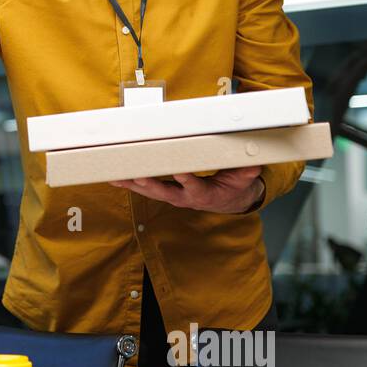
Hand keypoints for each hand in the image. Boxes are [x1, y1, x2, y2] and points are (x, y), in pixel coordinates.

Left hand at [110, 167, 264, 213]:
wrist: (228, 201)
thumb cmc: (234, 187)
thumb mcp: (244, 180)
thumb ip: (246, 173)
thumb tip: (253, 165)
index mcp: (203, 195)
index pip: (193, 187)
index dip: (186, 180)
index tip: (178, 172)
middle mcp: (183, 197)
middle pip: (163, 191)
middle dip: (149, 184)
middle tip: (135, 175)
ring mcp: (172, 196)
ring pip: (149, 190)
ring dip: (131, 183)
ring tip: (115, 176)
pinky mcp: (164, 192)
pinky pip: (143, 188)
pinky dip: (128, 182)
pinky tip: (113, 178)